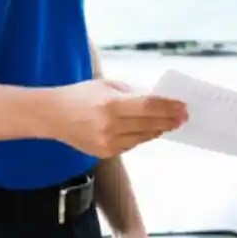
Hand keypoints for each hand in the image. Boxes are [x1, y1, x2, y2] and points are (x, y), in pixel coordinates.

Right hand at [55, 80, 187, 157]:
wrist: (52, 116)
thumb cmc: (81, 95)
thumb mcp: (107, 85)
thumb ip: (132, 93)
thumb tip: (158, 100)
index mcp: (111, 104)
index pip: (150, 106)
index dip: (169, 107)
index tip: (183, 107)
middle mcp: (110, 125)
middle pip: (150, 124)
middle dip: (170, 120)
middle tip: (183, 117)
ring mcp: (108, 142)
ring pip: (144, 137)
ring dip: (159, 129)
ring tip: (170, 123)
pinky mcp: (105, 152)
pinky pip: (132, 144)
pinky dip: (142, 136)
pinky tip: (150, 130)